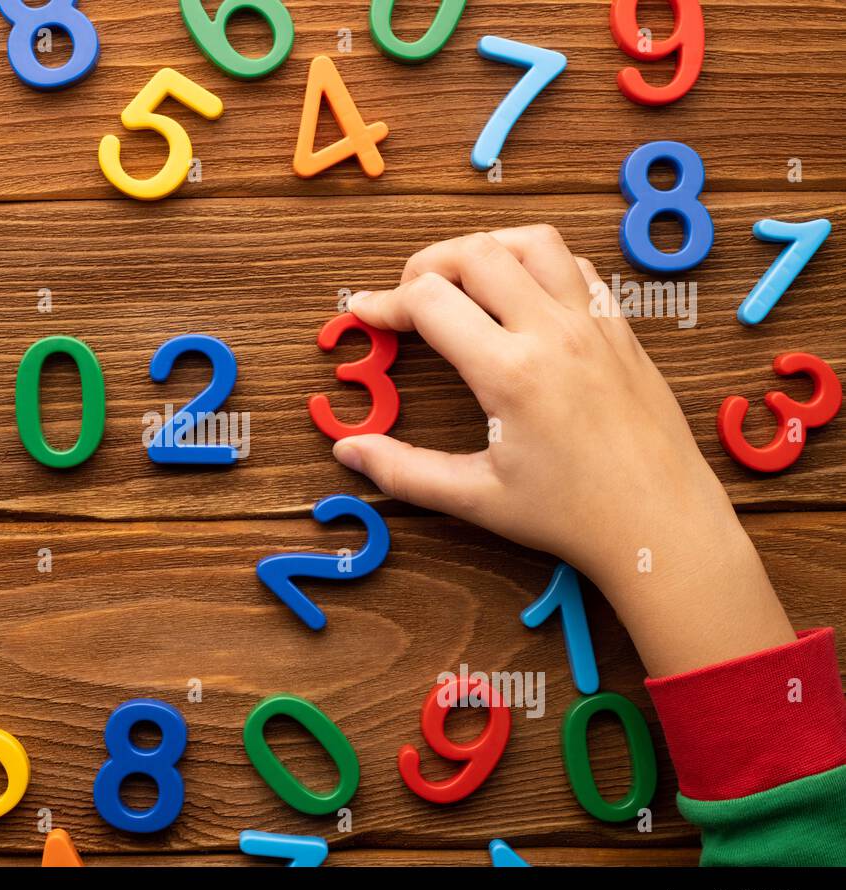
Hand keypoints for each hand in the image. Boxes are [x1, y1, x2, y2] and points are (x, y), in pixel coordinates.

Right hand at [335, 225, 795, 675]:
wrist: (663, 524)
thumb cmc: (573, 516)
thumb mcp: (477, 498)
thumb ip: (405, 472)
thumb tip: (348, 452)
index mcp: (511, 372)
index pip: (430, 300)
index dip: (385, 302)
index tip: (365, 312)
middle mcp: (554, 333)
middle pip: (477, 252)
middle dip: (427, 262)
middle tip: (407, 296)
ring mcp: (594, 324)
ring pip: (533, 241)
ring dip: (486, 248)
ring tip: (461, 280)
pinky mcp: (621, 330)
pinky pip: (576, 267)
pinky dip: (537, 264)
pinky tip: (520, 297)